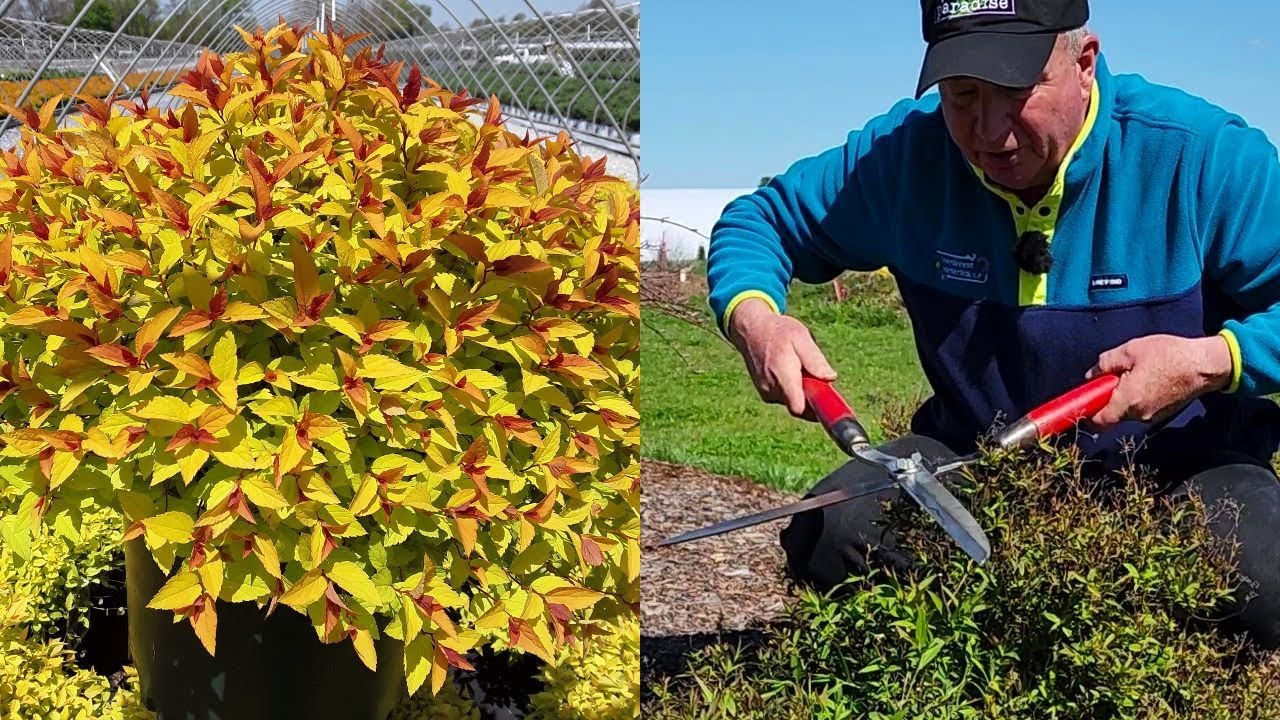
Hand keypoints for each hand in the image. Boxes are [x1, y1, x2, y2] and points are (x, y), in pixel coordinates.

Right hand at [727, 298, 835, 419]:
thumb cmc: (778, 331)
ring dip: (801, 390)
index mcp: (783, 376)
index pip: (799, 408)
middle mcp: (772, 389)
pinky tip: (790, 370)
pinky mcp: (764, 393)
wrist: (751, 330)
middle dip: (811, 395)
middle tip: (815, 376)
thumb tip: (830, 377)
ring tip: (799, 367)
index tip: (826, 399)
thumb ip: (814, 359)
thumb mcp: (801, 337)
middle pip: (800, 406)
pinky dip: (792, 388)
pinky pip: (785, 397)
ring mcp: (766, 392)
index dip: (815, 409)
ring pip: (793, 401)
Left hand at [1085, 334, 1233, 428]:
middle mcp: (1140, 414)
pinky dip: (1138, 396)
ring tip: (1137, 372)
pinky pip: (1141, 408)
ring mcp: (1153, 416)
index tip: (1084, 400)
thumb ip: (1105, 364)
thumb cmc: (1169, 355)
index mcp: (1128, 401)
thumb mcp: (1130, 351)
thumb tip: (1091, 375)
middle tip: (1114, 375)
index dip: (1087, 412)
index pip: (1098, 420)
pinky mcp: (1163, 413)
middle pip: (1111, 414)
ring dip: (1124, 395)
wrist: (1205, 365)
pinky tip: (1149, 378)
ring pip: (1127, 410)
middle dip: (1107, 397)